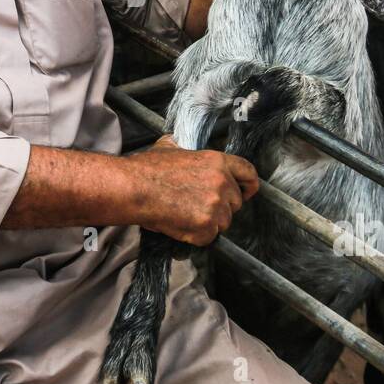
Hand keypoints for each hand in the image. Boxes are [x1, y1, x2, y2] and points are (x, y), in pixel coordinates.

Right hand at [120, 135, 259, 245]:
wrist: (134, 188)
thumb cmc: (148, 169)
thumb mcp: (171, 147)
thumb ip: (185, 149)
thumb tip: (181, 147)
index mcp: (217, 162)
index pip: (248, 173)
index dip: (249, 185)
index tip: (247, 192)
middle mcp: (222, 183)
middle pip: (235, 203)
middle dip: (221, 207)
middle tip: (197, 206)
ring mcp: (215, 206)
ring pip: (223, 222)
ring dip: (208, 223)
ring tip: (185, 214)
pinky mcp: (206, 226)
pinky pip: (209, 237)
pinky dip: (196, 236)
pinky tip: (180, 224)